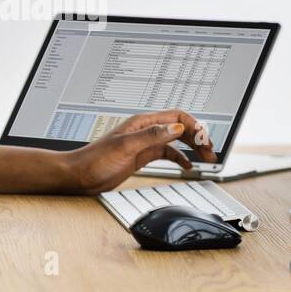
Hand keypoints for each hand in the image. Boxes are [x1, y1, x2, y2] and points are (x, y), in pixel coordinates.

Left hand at [65, 109, 217, 193]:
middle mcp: (145, 130)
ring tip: (205, 159)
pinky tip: (186, 166)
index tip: (206, 140)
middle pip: (180, 127)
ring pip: (176, 140)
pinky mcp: (142, 156)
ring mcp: (144, 143)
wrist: (79, 175)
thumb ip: (151, 135)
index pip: (176, 116)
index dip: (194, 126)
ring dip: (192, 148)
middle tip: (211, 153)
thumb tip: (176, 127)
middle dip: (198, 138)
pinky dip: (179, 158)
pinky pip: (167, 152)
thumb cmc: (95, 160)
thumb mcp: (125, 147)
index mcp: (142, 123)